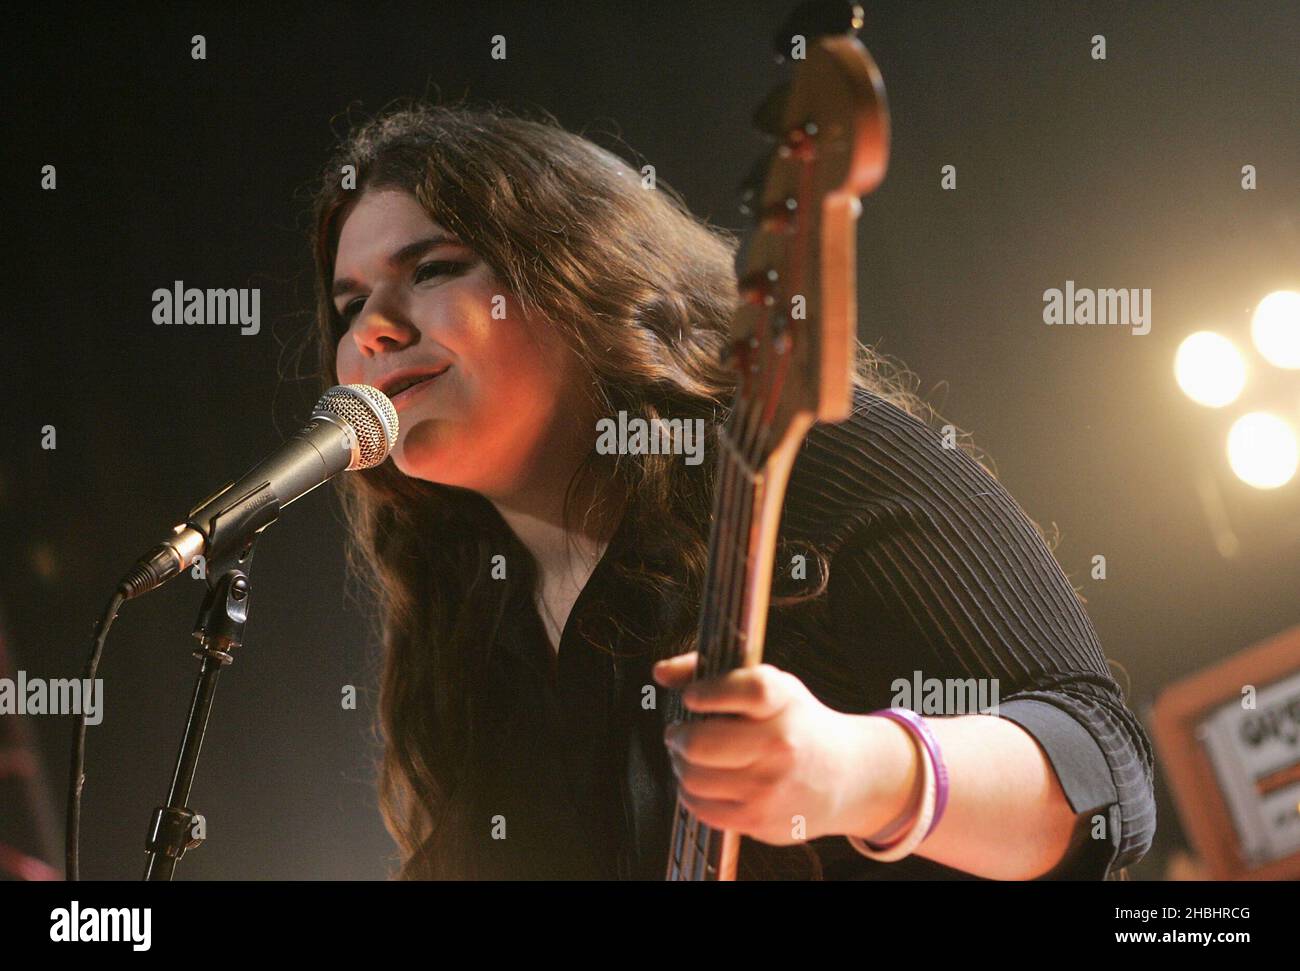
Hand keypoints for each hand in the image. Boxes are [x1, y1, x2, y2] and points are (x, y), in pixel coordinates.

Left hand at [652, 651, 915, 845]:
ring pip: (694, 777)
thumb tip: (661, 672)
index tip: (692, 696)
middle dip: (677, 736)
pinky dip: (690, 793)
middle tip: (678, 733)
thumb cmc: (797, 724)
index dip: (708, 691)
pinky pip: (701, 808)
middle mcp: (781, 744)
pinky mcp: (760, 819)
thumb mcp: (772, 687)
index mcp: (786, 702)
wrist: (846, 777)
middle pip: (701, 743)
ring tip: (688, 757)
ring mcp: (771, 786)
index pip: (747, 689)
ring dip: (680, 765)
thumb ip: (713, 672)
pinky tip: (703, 781)